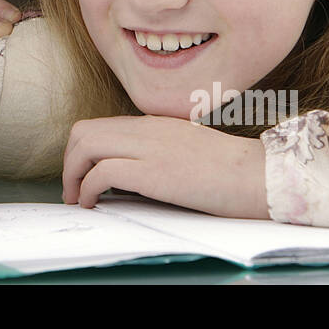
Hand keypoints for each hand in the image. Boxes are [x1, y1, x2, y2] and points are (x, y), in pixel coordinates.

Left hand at [61, 115, 268, 218]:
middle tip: (73, 190)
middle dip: (69, 161)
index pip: (100, 125)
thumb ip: (158, 153)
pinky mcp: (154, 172)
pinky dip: (88, 189)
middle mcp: (147, 130)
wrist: (260, 176)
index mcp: (154, 125)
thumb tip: (129, 175)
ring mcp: (149, 149)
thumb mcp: (187, 151)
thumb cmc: (231, 172)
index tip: (82, 176)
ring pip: (86, 146)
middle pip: (84, 131)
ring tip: (78, 199)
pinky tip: (93, 204)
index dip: (81, 152)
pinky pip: (102, 173)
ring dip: (72, 175)